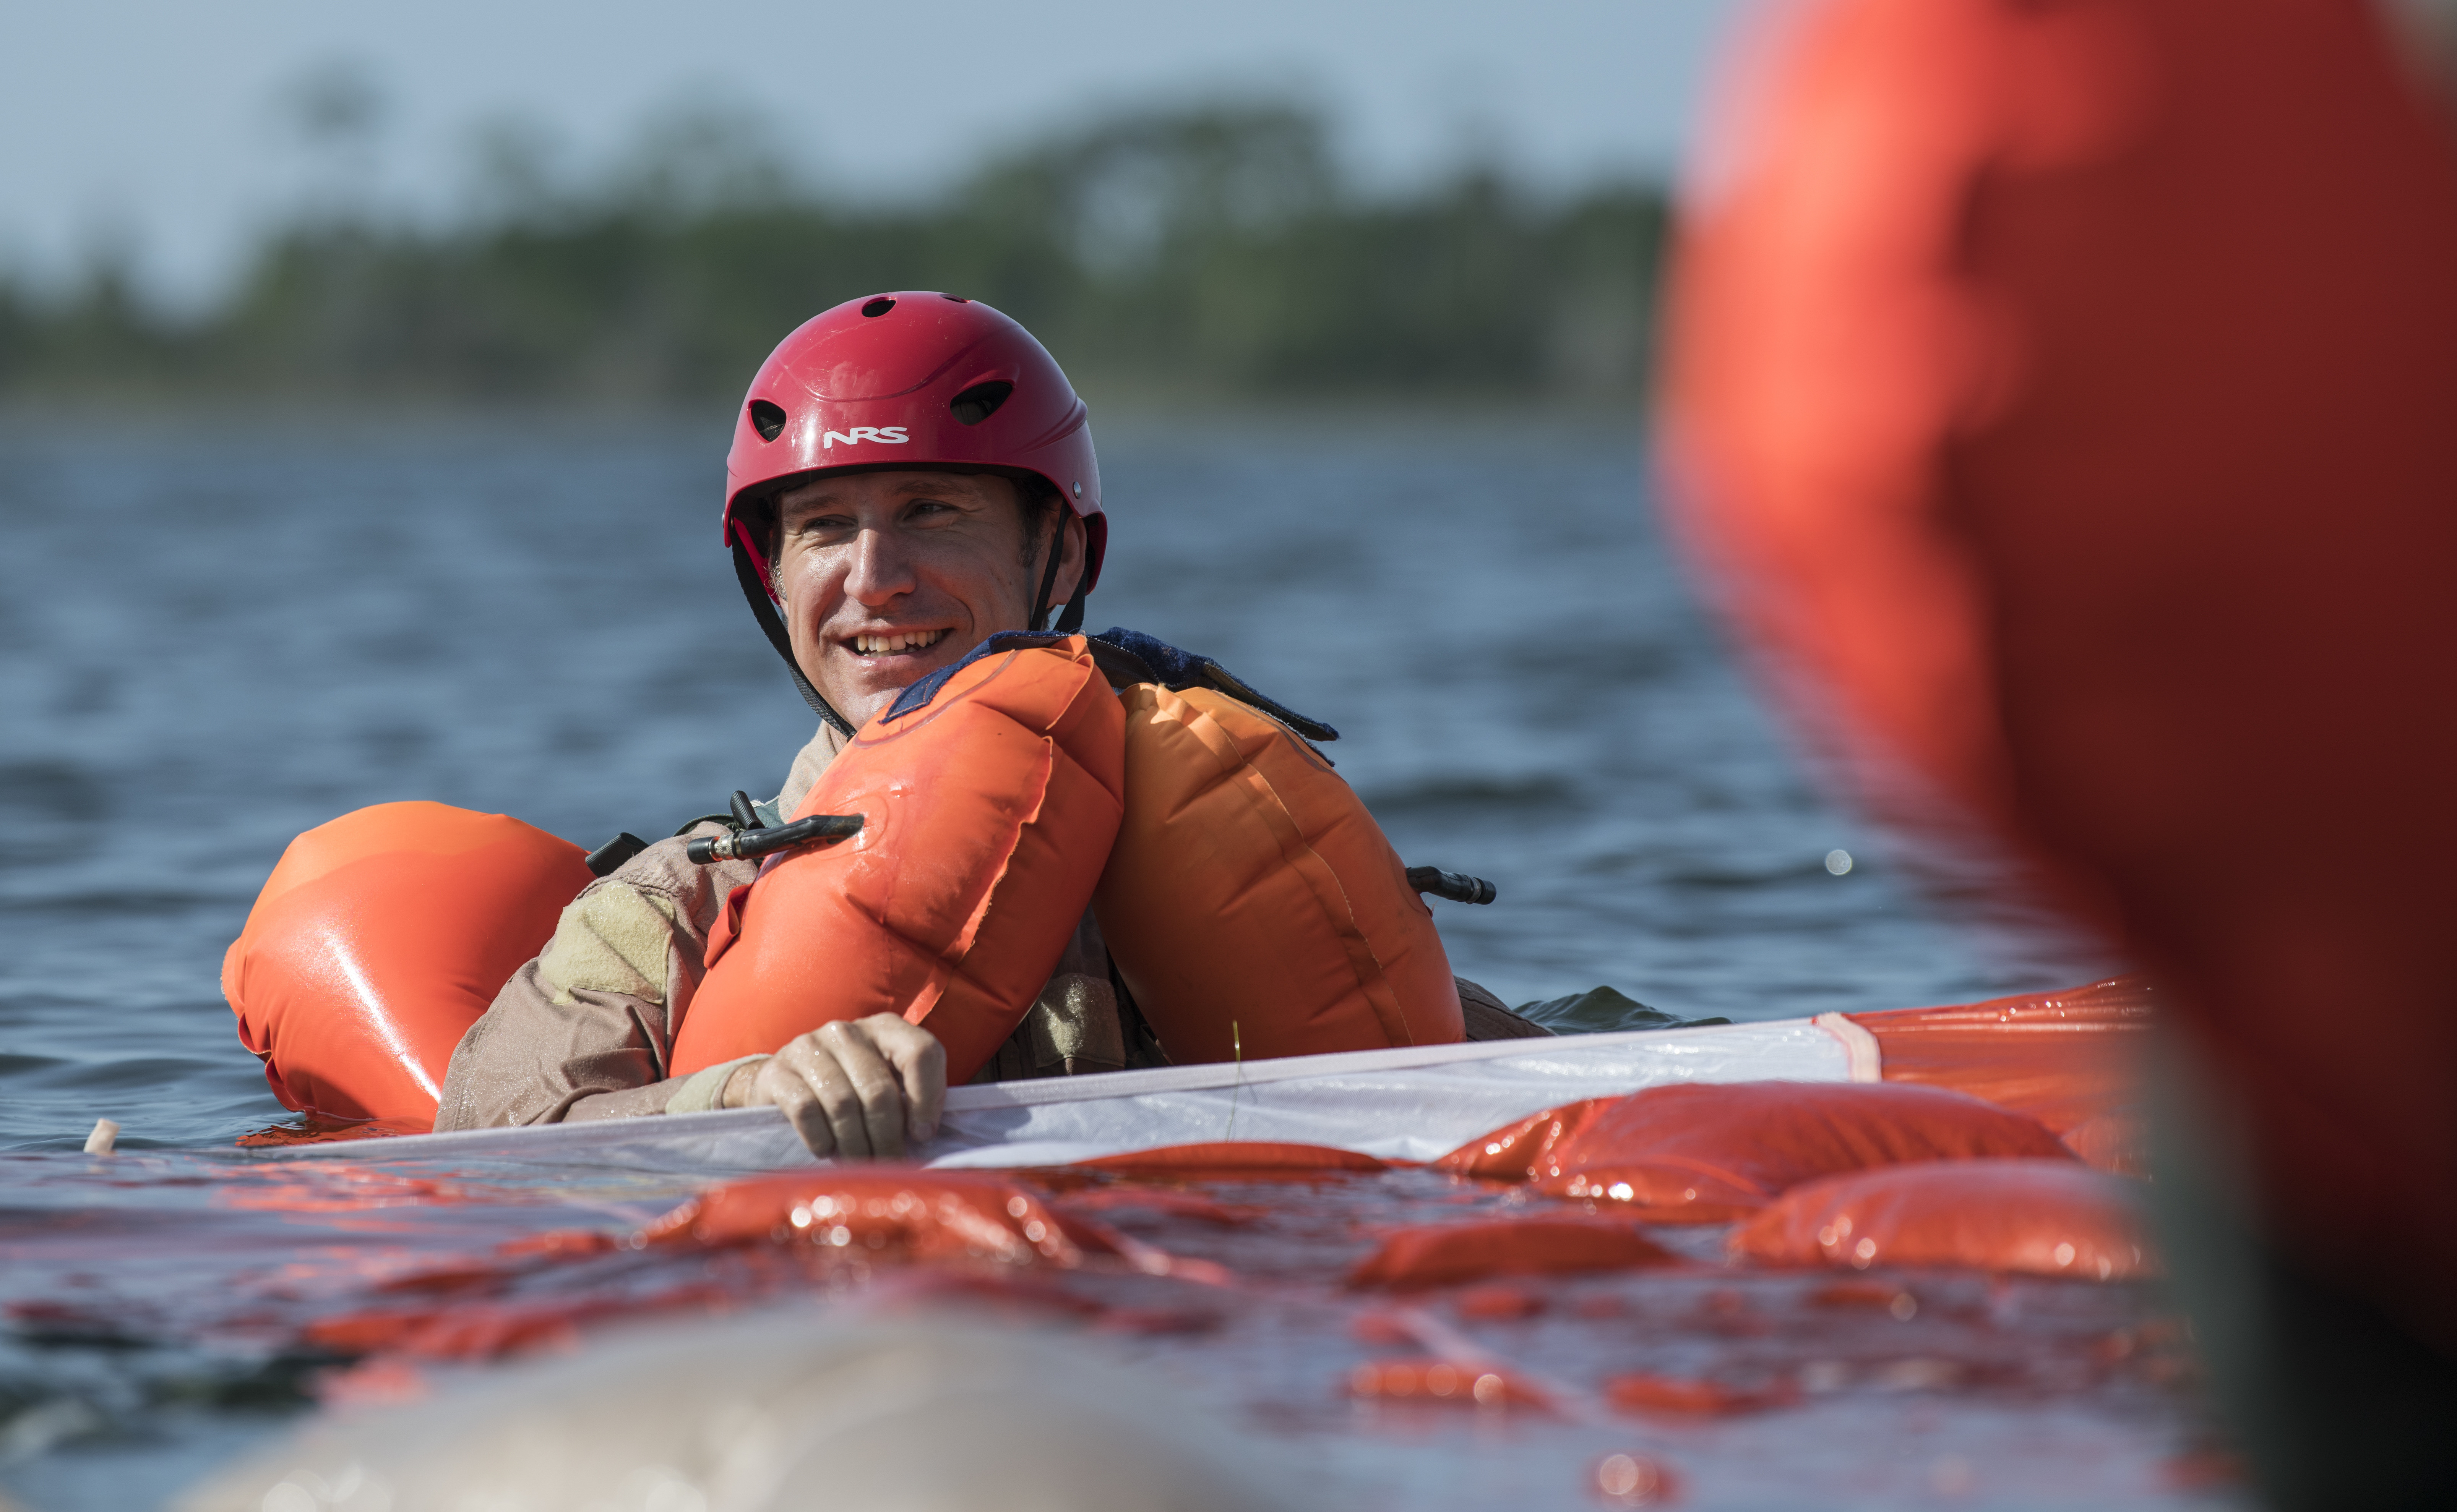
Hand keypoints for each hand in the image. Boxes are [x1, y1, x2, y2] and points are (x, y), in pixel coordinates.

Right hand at [722, 1013, 946, 1158]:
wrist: (784, 1086)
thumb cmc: (850, 1091)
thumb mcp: (886, 1085)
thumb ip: (911, 1100)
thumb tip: (924, 1137)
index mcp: (885, 1029)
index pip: (921, 1052)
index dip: (928, 1098)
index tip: (922, 1135)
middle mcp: (847, 1032)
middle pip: (879, 1091)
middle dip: (887, 1138)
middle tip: (887, 1164)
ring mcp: (809, 1046)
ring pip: (843, 1104)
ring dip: (855, 1145)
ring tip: (859, 1164)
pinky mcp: (777, 1071)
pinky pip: (806, 1110)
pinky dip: (821, 1139)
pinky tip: (826, 1150)